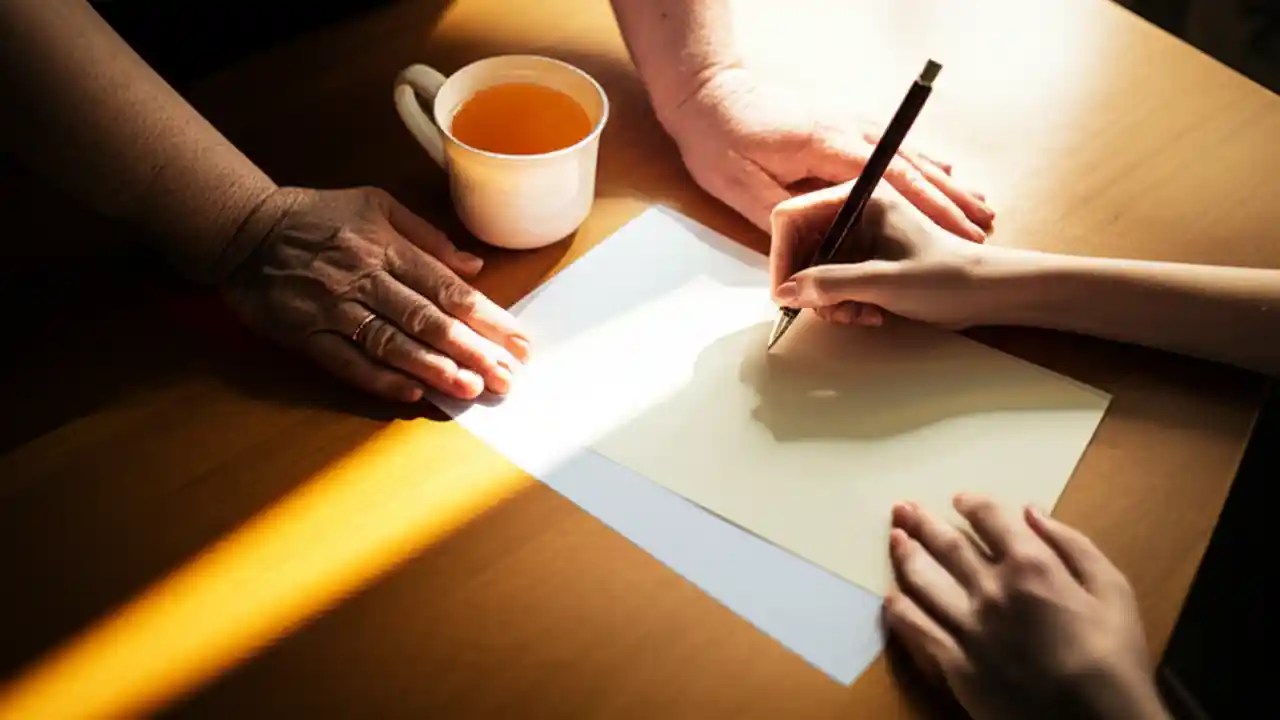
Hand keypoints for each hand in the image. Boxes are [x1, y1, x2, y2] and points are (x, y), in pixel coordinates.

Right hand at [223, 187, 528, 402]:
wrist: (243, 229)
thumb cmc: (317, 215)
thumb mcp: (376, 204)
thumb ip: (428, 236)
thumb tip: (474, 267)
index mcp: (387, 247)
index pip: (448, 288)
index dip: (487, 318)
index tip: (519, 342)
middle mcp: (365, 279)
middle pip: (428, 320)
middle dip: (472, 351)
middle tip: (505, 377)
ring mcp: (335, 309)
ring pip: (392, 343)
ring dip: (433, 369)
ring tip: (469, 389)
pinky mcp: (306, 334)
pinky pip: (347, 362)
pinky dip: (379, 379)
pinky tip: (412, 393)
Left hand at [660, 68, 993, 238]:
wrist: (706, 88)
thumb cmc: (717, 136)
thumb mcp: (737, 184)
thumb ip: (777, 216)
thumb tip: (808, 252)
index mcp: (825, 146)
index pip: (891, 181)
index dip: (930, 207)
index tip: (959, 229)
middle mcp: (845, 129)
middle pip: (912, 166)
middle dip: (952, 198)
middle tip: (986, 222)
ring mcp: (845, 122)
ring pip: (907, 153)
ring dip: (943, 180)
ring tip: (976, 203)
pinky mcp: (839, 122)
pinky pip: (891, 144)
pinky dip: (920, 161)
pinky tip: (940, 170)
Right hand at [770, 181, 993, 327]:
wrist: (989, 292)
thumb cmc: (949, 276)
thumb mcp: (884, 281)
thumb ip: (830, 284)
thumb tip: (786, 292)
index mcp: (860, 200)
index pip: (794, 218)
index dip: (783, 256)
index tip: (784, 292)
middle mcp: (857, 215)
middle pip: (803, 248)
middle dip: (810, 286)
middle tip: (829, 312)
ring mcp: (862, 239)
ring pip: (817, 270)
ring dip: (828, 300)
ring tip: (857, 316)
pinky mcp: (869, 261)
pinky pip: (836, 282)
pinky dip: (843, 304)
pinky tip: (868, 314)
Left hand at [883, 496, 1166, 719]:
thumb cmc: (1114, 657)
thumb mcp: (1113, 590)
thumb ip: (1072, 545)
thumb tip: (1033, 511)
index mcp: (1030, 566)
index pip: (990, 520)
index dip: (971, 504)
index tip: (959, 499)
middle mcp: (990, 590)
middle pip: (947, 545)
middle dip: (922, 522)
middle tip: (902, 507)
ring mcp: (967, 626)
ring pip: (923, 581)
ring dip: (905, 555)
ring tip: (894, 538)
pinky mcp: (954, 662)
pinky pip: (916, 628)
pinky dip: (899, 609)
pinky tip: (891, 597)